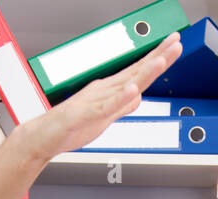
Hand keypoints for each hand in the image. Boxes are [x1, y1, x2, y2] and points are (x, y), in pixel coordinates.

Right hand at [12, 34, 181, 161]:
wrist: (42, 137)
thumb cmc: (68, 127)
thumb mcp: (103, 118)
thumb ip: (121, 107)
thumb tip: (138, 97)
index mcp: (108, 90)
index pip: (137, 71)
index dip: (157, 59)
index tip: (173, 46)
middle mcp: (103, 90)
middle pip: (135, 72)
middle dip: (157, 57)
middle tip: (175, 43)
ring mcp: (95, 101)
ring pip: (124, 85)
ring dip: (143, 73)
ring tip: (161, 60)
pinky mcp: (85, 115)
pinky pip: (105, 106)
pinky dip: (119, 98)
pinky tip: (131, 90)